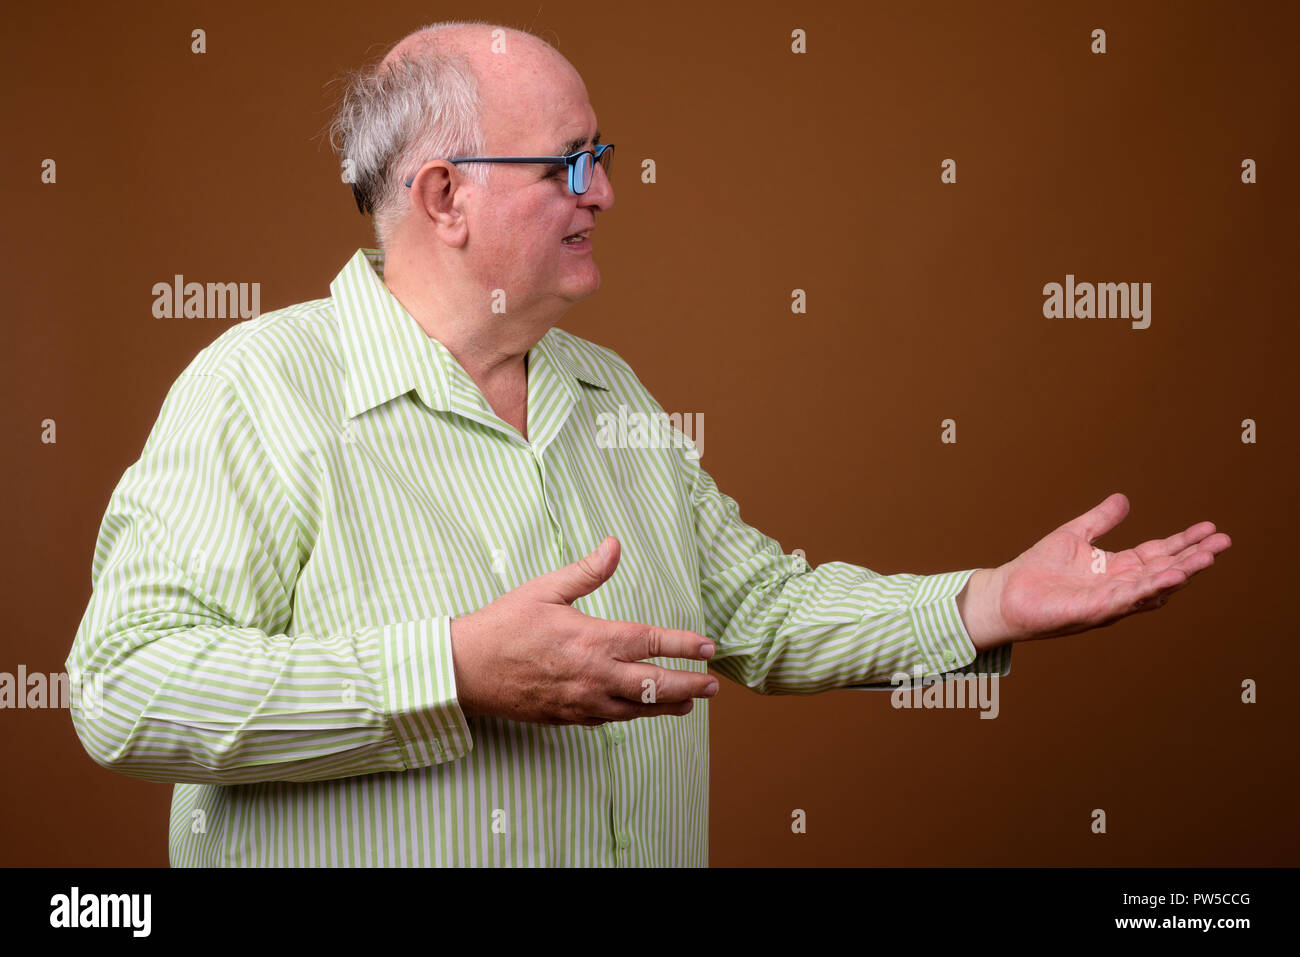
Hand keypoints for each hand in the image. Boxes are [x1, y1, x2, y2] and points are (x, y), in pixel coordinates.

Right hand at [449, 536, 718, 725]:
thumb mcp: (545, 589)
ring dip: (668, 705)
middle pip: (656, 685)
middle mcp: (595, 675)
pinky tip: (642, 710)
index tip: (708, 647)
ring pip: (639, 709)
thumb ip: (586, 571)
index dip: (685, 645)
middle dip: (690, 684)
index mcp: (594, 639)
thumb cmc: (504, 626)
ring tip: (691, 702)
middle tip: (713, 684)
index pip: (652, 642)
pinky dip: (634, 715)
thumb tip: (614, 546)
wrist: (465, 671)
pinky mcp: (569, 718)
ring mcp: (583, 701)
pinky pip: (611, 720)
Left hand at [962, 492, 1231, 647]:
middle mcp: (1119, 586)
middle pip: (1165, 570)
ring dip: (1180, 574)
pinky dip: (1150, 589)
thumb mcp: (1074, 535)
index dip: (1184, 542)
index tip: (1210, 528)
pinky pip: (1128, 600)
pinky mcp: (1094, 610)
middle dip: (1194, 557)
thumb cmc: (1037, 569)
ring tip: (1206, 559)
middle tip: (1223, 542)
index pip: (1158, 553)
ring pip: (1153, 588)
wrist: (1006, 594)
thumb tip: (1124, 499)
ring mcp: (1110, 601)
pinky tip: (1171, 578)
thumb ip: (1100, 520)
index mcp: (1116, 569)